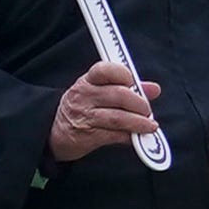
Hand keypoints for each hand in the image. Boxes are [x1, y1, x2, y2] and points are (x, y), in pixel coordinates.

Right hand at [45, 60, 162, 166]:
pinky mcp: (86, 135)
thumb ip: (129, 89)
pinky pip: (113, 135)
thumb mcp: (100, 92)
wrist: (54, 131)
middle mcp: (84, 96)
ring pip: (118, 117)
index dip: (124, 74)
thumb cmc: (83, 108)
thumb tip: (154, 89)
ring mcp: (84, 116)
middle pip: (118, 95)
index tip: (133, 83)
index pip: (106, 70)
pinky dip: (128, 137)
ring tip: (150, 126)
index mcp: (88, 81)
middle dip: (139, 104)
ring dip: (138, 123)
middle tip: (147, 111)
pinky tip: (135, 137)